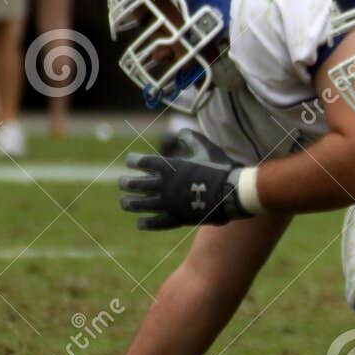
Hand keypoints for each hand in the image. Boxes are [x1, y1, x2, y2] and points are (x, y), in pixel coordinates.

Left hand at [119, 140, 252, 229]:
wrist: (232, 192)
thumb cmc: (220, 168)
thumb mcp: (206, 148)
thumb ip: (191, 139)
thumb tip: (182, 132)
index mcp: (169, 167)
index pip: (142, 162)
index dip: (133, 161)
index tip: (131, 161)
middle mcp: (163, 185)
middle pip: (135, 184)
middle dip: (126, 183)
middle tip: (123, 183)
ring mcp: (168, 203)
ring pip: (140, 204)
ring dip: (130, 203)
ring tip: (124, 203)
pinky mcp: (176, 218)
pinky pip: (156, 222)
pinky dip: (146, 223)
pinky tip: (139, 223)